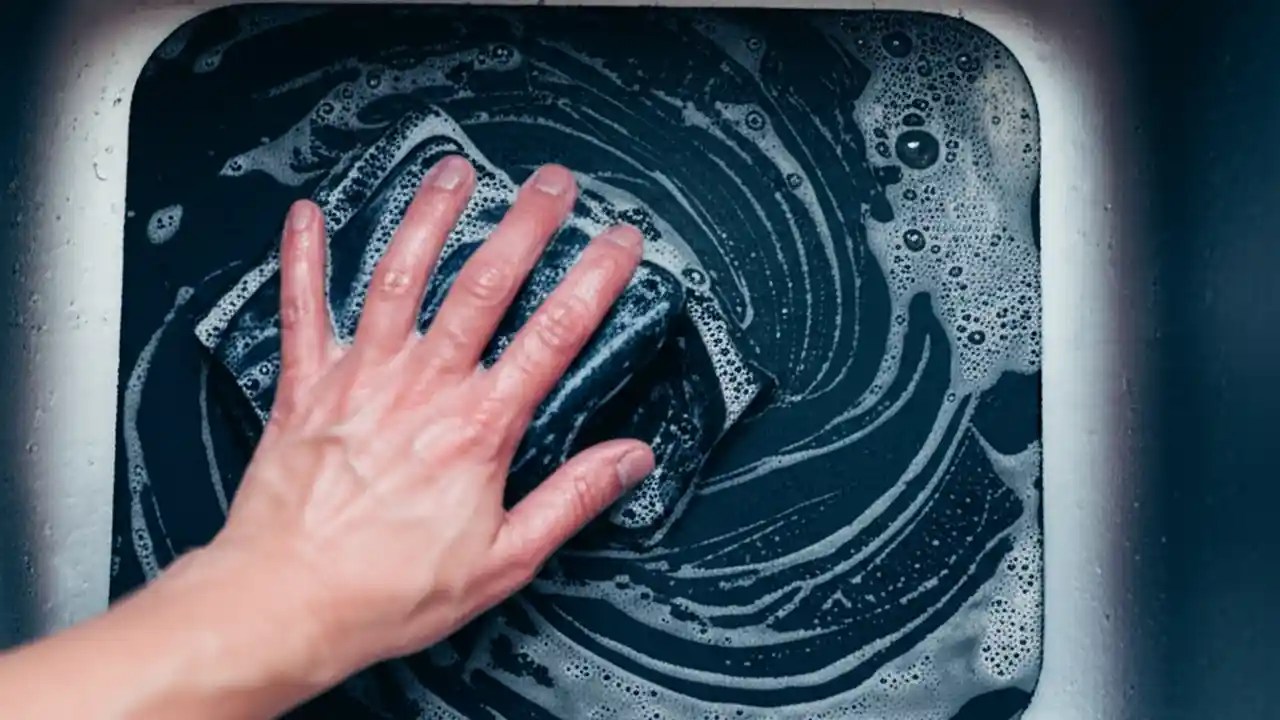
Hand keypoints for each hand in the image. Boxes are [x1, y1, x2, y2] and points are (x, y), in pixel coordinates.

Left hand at [208, 157, 654, 684]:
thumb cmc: (388, 590)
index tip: (619, 240)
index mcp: (478, 428)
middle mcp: (423, 387)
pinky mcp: (306, 386)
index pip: (553, 336)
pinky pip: (302, 310)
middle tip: (554, 182)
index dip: (594, 279)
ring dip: (429, 218)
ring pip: (400, 277)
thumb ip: (571, 499)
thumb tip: (631, 458)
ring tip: (456, 171)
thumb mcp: (504, 560)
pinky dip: (302, 260)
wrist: (285, 602)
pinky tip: (307, 216)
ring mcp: (360, 378)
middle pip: (484, 285)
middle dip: (525, 225)